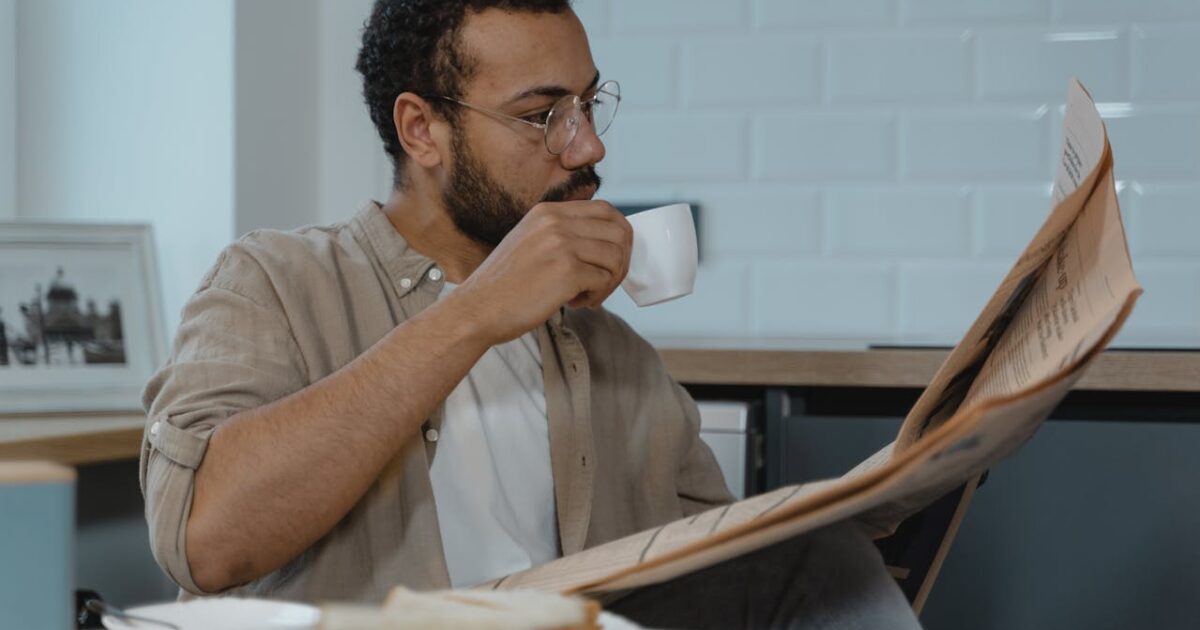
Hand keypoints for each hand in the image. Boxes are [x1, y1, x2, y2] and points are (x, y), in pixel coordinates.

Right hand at [449, 200, 632, 344]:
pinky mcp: (566, 271)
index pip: (607, 211)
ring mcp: (561, 244)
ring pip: (615, 257)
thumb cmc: (504, 286)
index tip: (608, 261)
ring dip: (609, 282)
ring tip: (587, 295)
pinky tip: (577, 303)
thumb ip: (561, 235)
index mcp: (548, 212)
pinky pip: (604, 279)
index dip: (618, 237)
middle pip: (619, 231)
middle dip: (621, 260)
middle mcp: (556, 222)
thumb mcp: (530, 243)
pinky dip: (598, 295)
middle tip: (604, 282)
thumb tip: (606, 244)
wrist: (476, 310)